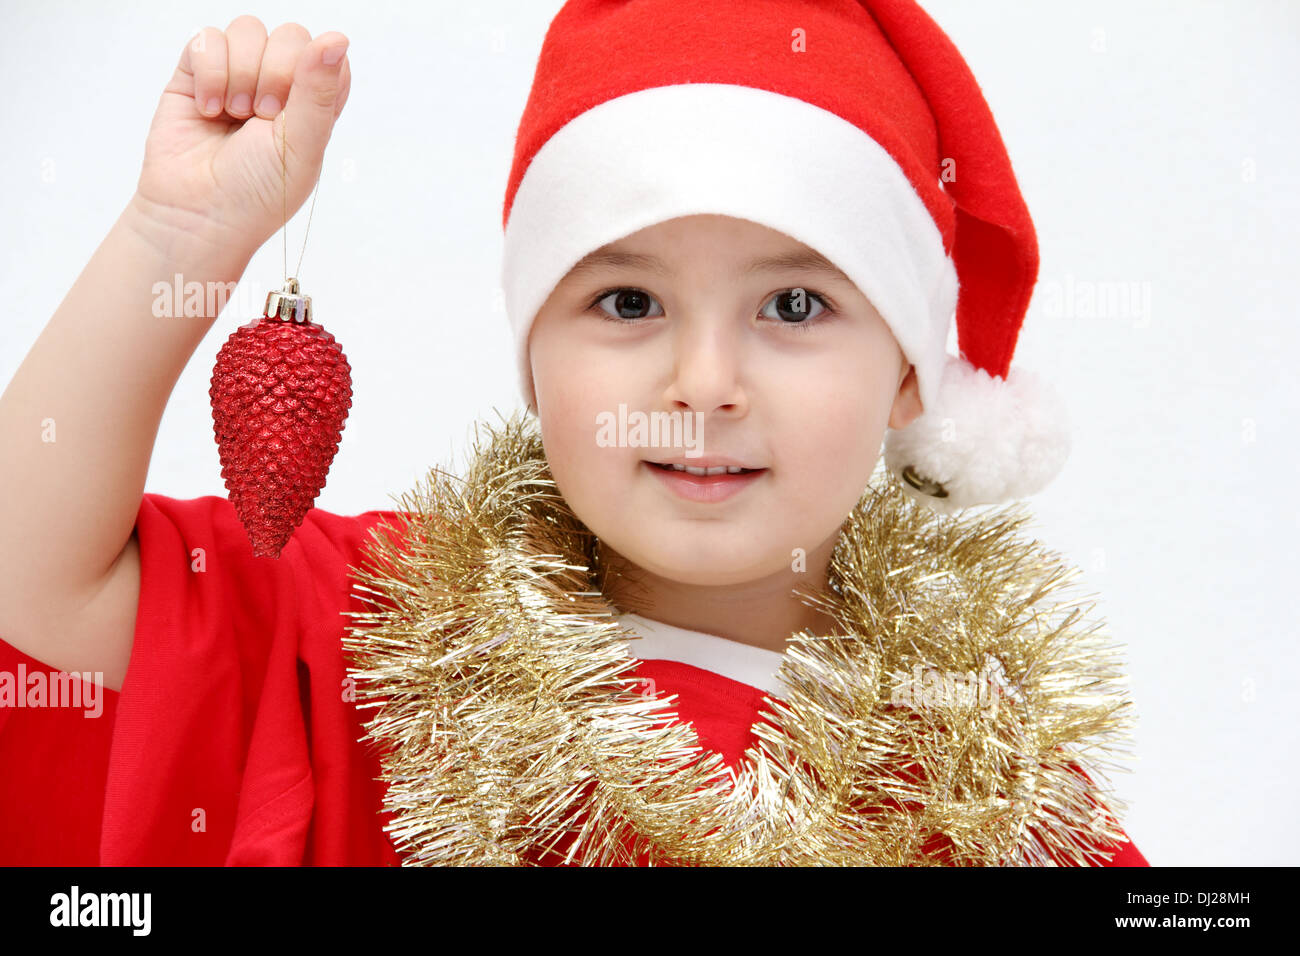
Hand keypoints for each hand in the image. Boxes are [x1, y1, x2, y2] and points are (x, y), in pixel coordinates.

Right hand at [130, 17, 350, 261]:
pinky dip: (209, 72)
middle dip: (275, 74)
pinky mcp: (197, 74)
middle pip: (290, 35)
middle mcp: (279, 86)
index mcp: (314, 106)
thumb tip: (338, 38)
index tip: (294, 110)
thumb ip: (319, 90)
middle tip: (262, 117)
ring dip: (240, 73)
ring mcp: (238, 77)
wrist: (197, 214)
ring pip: (248, 29)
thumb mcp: (302, 147)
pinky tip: (208, 110)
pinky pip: (207, 38)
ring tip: (233, 115)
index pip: (329, 56)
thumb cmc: (256, 194)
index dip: (313, 72)